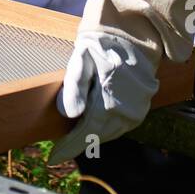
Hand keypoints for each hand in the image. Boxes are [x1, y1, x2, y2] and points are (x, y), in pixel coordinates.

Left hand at [50, 28, 159, 162]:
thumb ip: (74, 86)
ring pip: (109, 134)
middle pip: (96, 137)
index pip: (85, 134)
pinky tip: (94, 125)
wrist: (133, 35)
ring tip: (74, 137)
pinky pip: (120, 127)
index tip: (53, 158)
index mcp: (109, 101)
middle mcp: (126, 112)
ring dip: (92, 136)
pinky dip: (105, 129)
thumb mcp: (82, 59)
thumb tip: (70, 114)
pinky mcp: (141, 109)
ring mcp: (136, 112)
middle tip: (60, 146)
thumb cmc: (102, 45)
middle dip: (78, 142)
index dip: (68, 147)